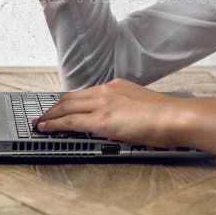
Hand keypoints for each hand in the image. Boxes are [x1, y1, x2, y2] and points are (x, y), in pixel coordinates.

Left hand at [31, 78, 215, 154]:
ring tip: (40, 123)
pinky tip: (45, 128)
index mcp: (117, 86)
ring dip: (50, 115)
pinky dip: (55, 124)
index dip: (70, 101)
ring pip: (66, 106)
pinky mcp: (101, 120)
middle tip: (44, 115)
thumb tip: (123, 121)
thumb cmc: (167, 116)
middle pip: (71, 97)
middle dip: (55, 107)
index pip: (86, 93)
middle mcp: (107, 90)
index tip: (62, 106)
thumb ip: (128, 110)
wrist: (176, 116)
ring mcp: (103, 103)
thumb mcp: (143, 106)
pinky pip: (71, 121)